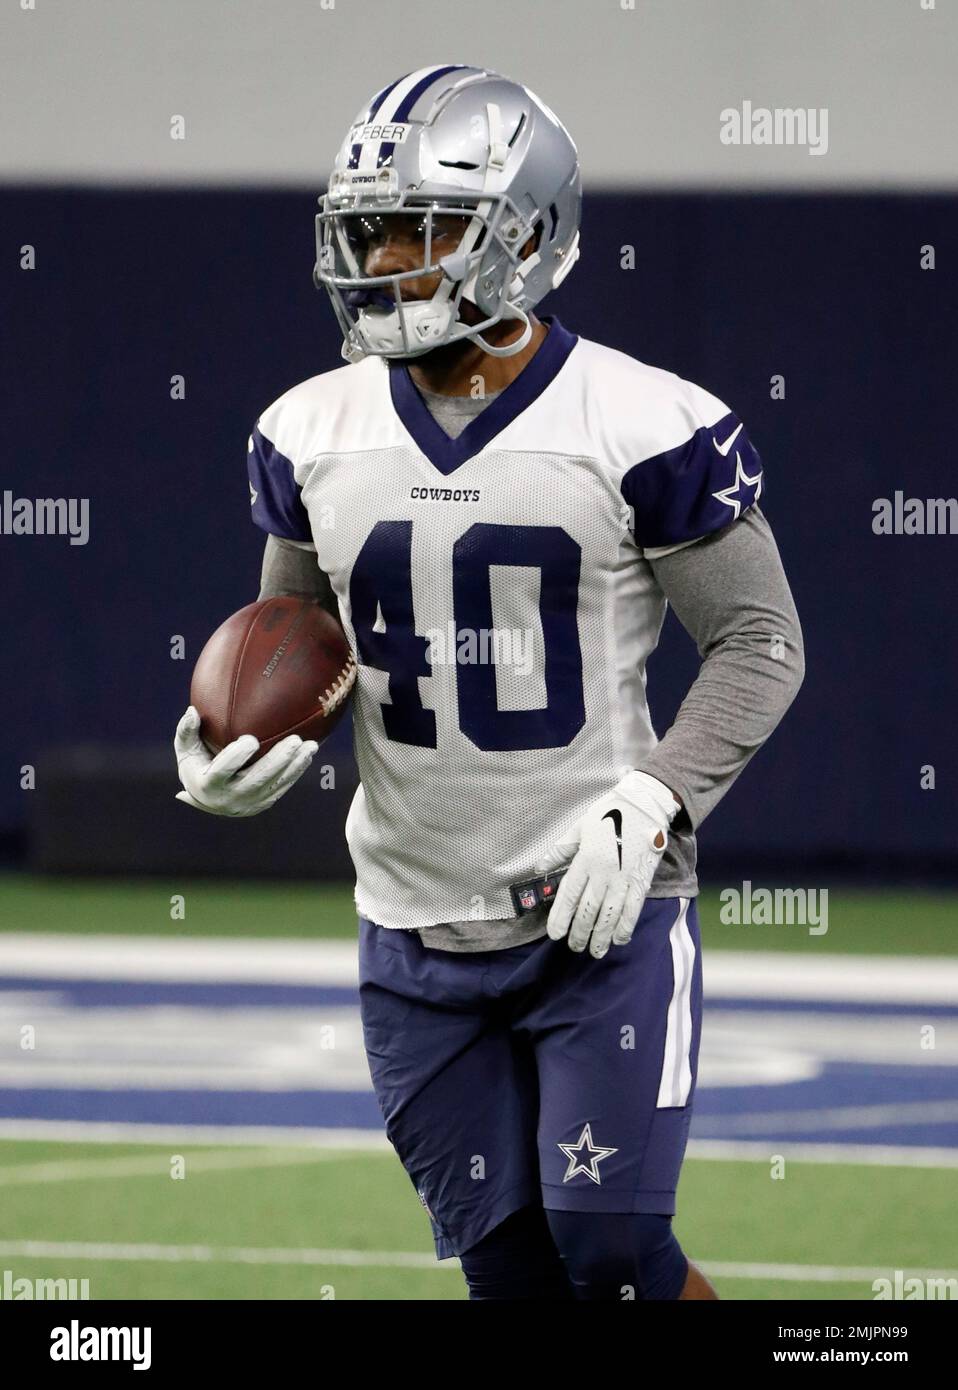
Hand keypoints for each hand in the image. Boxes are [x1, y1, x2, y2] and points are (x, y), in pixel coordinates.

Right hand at [174, 706, 317, 816]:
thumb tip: (192, 711)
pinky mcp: (262, 804)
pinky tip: (308, 755)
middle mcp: (228, 798)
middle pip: (257, 780)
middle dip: (278, 761)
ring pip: (274, 785)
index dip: (236, 757)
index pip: (222, 771)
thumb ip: (187, 730)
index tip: (251, 739)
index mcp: (207, 784)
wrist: (207, 798)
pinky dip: (296, 772)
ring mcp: (248, 804)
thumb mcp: (186, 748)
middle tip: (294, 740)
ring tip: (310, 746)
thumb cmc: (196, 764)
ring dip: (294, 766)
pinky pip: (282, 788)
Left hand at [536, 771, 679, 957]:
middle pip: (588, 910)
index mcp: (585, 859)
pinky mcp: (641, 881)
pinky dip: (625, 927)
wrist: (645, 806)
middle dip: (580, 932)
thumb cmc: (609, 814)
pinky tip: (619, 939)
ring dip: (601, 936)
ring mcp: (624, 879)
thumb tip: (539, 867)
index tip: (554, 934)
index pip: (569, 895)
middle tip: (574, 947)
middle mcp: (603, 873)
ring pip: (610, 915)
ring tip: (594, 951)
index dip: (561, 917)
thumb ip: (559, 850)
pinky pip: (633, 910)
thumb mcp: (579, 827)